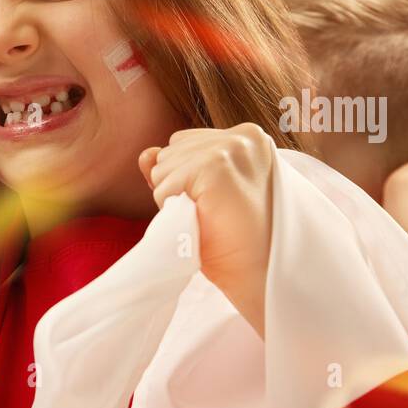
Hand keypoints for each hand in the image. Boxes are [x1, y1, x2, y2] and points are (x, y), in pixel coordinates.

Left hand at [139, 123, 273, 333]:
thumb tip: (145, 154)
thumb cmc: (236, 239)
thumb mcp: (202, 196)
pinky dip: (173, 209)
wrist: (262, 271)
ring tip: (212, 215)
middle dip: (178, 186)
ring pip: (161, 169)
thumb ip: (174, 170)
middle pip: (168, 153)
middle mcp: (241, 135)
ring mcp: (230, 147)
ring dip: (176, 199)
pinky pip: (164, 187)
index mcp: (245, 136)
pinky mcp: (216, 164)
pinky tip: (206, 218)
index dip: (185, 179)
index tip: (217, 201)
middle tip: (215, 212)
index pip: (181, 143)